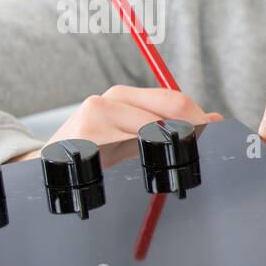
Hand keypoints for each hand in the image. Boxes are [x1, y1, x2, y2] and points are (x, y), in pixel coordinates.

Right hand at [8, 85, 221, 161]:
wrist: (48, 168)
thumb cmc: (96, 152)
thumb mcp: (131, 135)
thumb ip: (168, 126)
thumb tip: (217, 120)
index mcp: (123, 95)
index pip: (175, 101)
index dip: (200, 121)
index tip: (216, 137)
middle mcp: (109, 99)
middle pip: (169, 116)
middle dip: (191, 138)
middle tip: (198, 156)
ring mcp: (96, 115)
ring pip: (154, 137)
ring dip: (165, 155)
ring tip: (161, 166)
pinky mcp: (88, 137)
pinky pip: (132, 152)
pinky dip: (141, 164)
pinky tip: (132, 169)